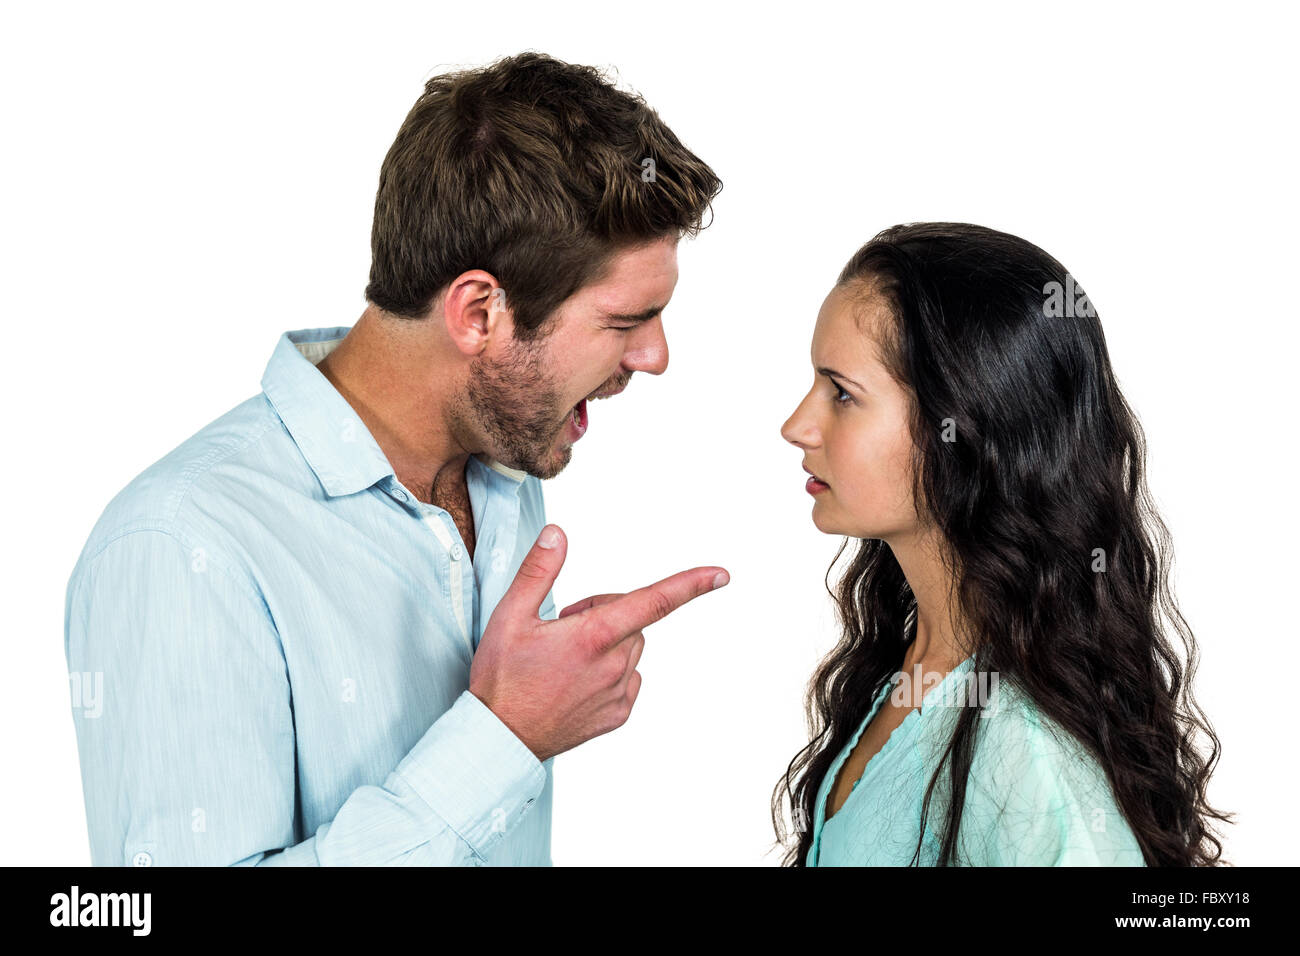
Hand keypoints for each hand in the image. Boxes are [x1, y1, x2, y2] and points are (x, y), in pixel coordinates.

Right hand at [468, 524, 728, 761]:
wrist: (499, 740)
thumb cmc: (501, 679)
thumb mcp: (510, 617)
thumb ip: (539, 571)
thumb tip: (558, 534)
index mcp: (594, 636)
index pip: (655, 602)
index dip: (691, 584)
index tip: (720, 574)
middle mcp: (613, 665)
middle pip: (633, 619)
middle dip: (606, 612)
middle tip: (563, 625)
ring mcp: (618, 693)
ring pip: (631, 648)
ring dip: (609, 641)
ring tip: (565, 655)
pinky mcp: (617, 715)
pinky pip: (628, 679)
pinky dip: (610, 672)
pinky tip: (575, 680)